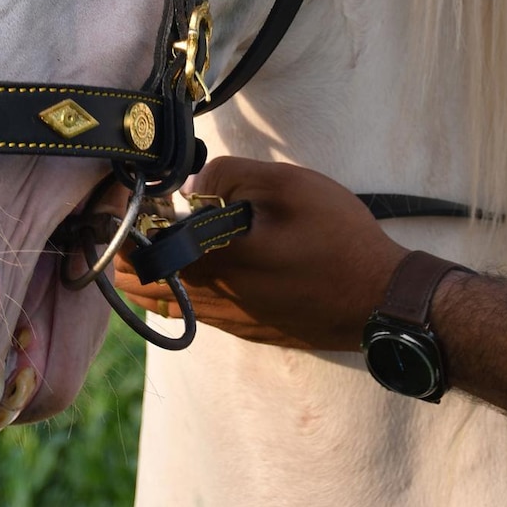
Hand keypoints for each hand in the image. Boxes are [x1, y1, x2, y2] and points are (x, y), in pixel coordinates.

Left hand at [114, 157, 406, 349]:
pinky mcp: (249, 330)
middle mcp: (215, 300)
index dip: (124, 226)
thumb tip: (194, 189)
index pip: (142, 253)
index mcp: (216, 261)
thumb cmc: (338, 238)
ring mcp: (232, 321)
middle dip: (128, 252)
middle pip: (144, 285)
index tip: (124, 201)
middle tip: (134, 219)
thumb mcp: (287, 185)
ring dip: (151, 272)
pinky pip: (197, 312)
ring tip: (156, 239)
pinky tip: (195, 263)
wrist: (383, 300)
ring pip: (168, 304)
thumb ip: (231, 176)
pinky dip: (179, 290)